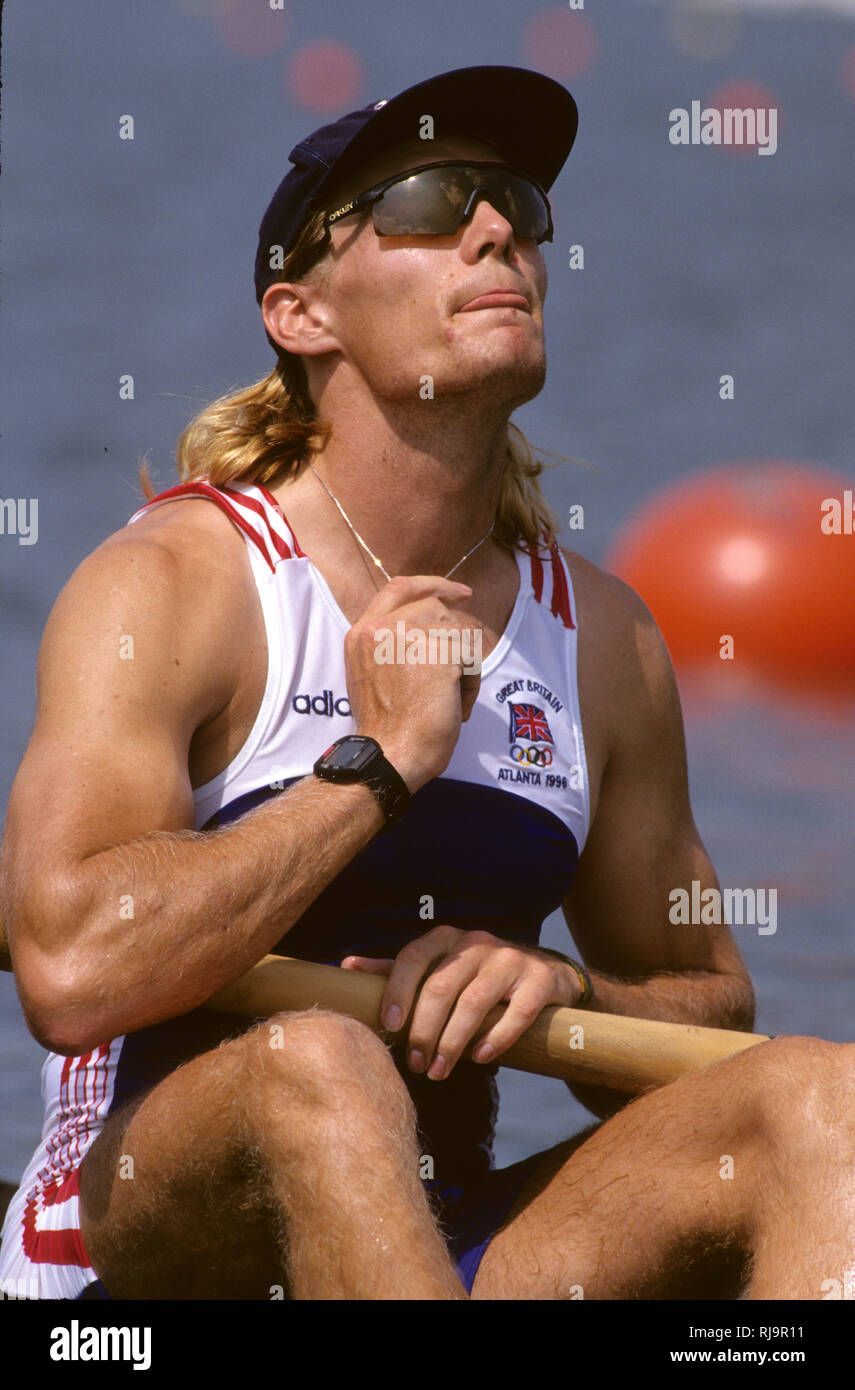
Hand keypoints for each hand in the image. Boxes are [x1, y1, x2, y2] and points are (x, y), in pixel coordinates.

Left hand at [341, 926, 583, 1079]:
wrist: (544, 974)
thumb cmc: (477, 976)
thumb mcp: (438, 967)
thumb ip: (396, 970)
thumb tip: (347, 966)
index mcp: (445, 938)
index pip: (412, 958)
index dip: (398, 991)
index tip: (389, 1027)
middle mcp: (477, 942)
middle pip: (441, 987)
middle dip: (423, 1030)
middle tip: (414, 1064)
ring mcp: (510, 959)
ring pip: (474, 1003)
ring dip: (452, 1043)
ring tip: (438, 1072)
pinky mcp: (539, 980)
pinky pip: (516, 1012)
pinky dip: (496, 1038)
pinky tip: (480, 1058)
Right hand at [344, 576, 481, 792]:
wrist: (390, 756)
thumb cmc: (388, 728)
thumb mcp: (374, 674)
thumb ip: (393, 644)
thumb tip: (437, 627)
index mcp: (362, 633)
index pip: (400, 587)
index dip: (434, 584)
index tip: (460, 593)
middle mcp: (380, 629)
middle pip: (437, 610)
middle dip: (454, 640)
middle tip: (455, 676)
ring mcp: (407, 638)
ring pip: (458, 634)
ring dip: (463, 667)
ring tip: (449, 699)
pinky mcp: (436, 654)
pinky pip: (472, 658)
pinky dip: (472, 685)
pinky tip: (456, 707)